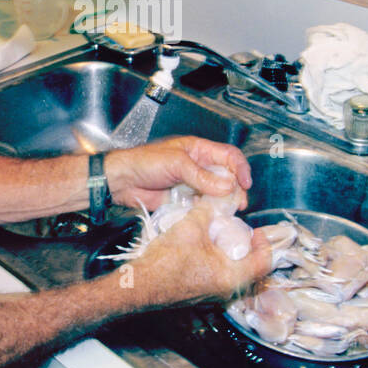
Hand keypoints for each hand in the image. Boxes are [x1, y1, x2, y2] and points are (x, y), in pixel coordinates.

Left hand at [104, 136, 252, 211]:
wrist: (122, 181)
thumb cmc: (144, 162)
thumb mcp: (176, 164)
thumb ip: (202, 176)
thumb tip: (227, 186)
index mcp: (198, 150)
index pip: (228, 156)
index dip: (240, 168)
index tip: (245, 184)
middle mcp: (198, 167)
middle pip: (226, 177)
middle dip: (235, 189)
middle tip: (239, 203)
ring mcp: (192, 184)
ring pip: (216, 194)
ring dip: (223, 203)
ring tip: (227, 212)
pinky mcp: (184, 200)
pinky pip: (202, 206)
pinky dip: (209, 211)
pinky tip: (212, 217)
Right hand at [130, 206, 272, 307]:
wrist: (139, 284)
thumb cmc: (167, 260)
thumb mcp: (192, 226)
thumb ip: (208, 210)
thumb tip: (216, 197)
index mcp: (232, 277)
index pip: (264, 262)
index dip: (265, 243)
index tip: (257, 230)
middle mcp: (226, 291)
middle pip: (250, 269)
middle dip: (248, 248)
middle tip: (242, 232)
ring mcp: (212, 296)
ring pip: (233, 274)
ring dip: (232, 256)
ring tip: (223, 237)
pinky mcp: (199, 295)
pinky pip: (218, 278)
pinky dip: (218, 263)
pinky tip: (206, 248)